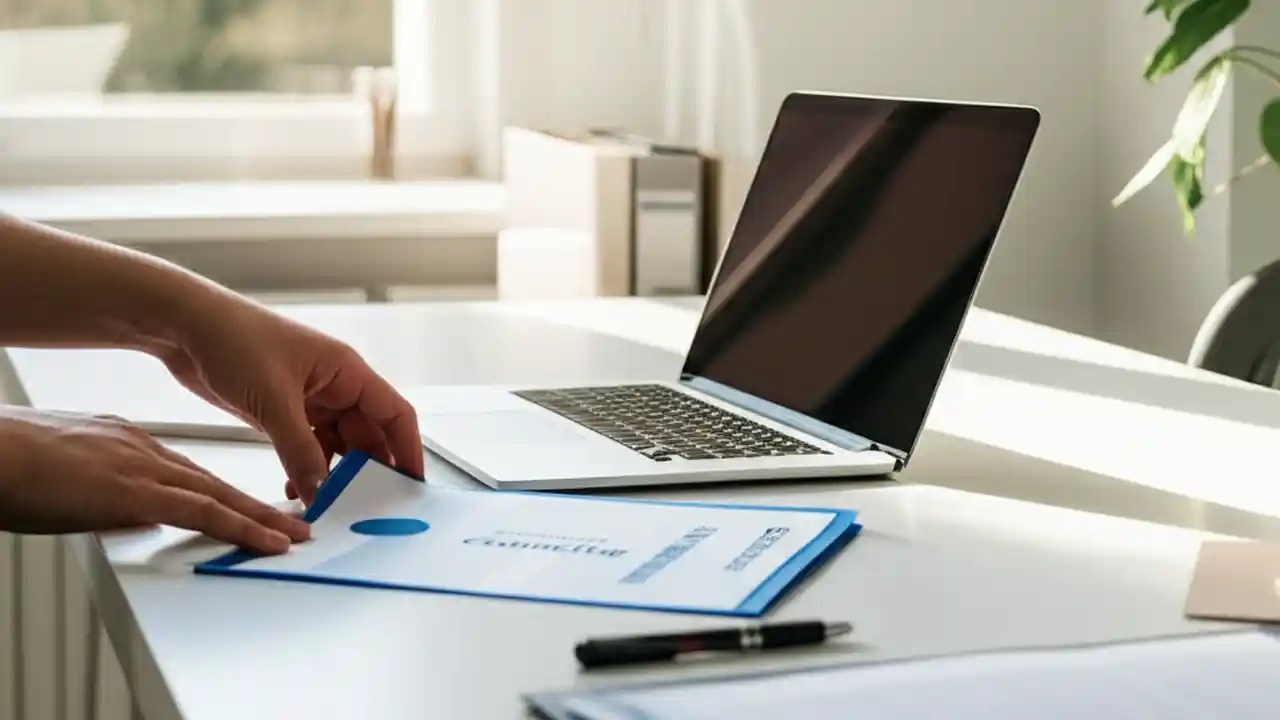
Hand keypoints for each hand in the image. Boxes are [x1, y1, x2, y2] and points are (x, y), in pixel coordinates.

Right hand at [0, 406, 308, 553]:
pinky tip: (271, 542)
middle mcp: (143, 450)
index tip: (243, 504)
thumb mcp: (64, 470)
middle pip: (211, 481)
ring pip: (218, 496)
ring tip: (296, 535)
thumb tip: (114, 506)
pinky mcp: (138, 493)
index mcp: (124, 441)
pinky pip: (204, 512)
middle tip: (291, 519)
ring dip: (261, 518)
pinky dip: (243, 527)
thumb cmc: (7, 461)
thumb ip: (96, 483)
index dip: (218, 491)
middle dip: (252, 504)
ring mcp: (143, 469)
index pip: (185, 471)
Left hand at [158, 298, 423, 505]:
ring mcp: (309, 400)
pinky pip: (306, 449)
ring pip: (336, 447)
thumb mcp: (273, 400)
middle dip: (368, 472)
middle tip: (366, 507)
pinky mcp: (283, 412)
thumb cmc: (234, 339)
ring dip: (333, 476)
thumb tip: (322, 492)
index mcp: (346, 371)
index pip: (394, 414)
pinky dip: (306, 471)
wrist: (184, 326)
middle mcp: (334, 386)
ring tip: (326, 505)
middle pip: (367, 436)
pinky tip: (295, 489)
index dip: (408, 450)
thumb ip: (300, 450)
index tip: (412, 485)